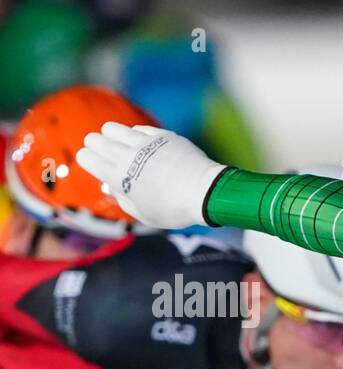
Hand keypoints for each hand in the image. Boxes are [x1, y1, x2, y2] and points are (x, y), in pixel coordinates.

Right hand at [76, 123, 225, 230]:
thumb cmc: (174, 209)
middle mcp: (126, 156)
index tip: (92, 162)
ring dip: (110, 134)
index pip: (87, 158)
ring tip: (113, 138)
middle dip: (94, 144)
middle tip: (98, 147)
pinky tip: (139, 140)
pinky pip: (139, 129)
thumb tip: (111, 187)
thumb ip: (123, 200)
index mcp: (118, 177)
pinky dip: (135, 134)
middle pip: (96, 140)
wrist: (204, 192)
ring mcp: (144, 143)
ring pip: (113, 128)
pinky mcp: (161, 135)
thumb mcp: (144, 215)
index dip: (87, 159)